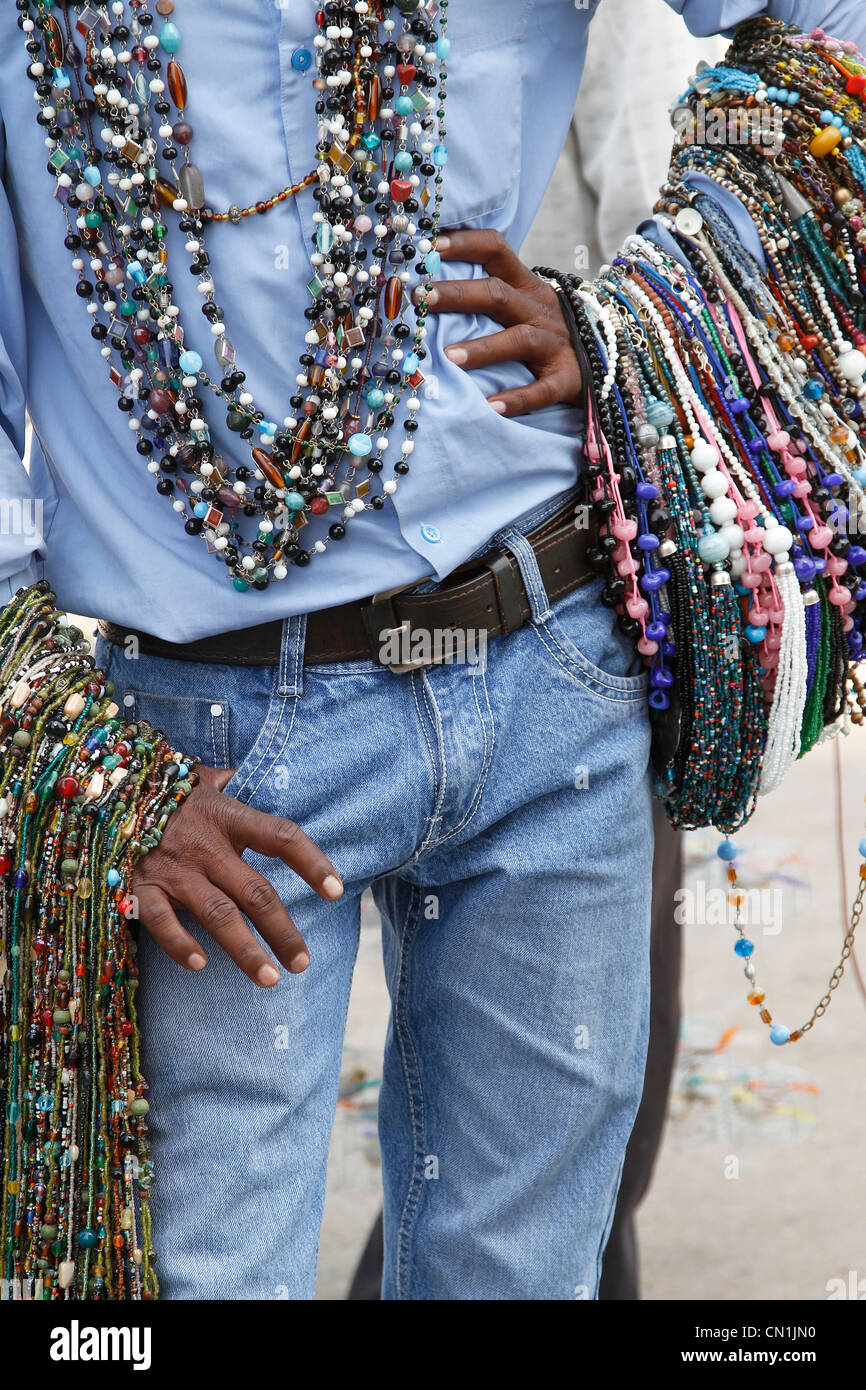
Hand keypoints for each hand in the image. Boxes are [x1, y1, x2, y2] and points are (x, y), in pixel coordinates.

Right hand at [131, 764, 342, 985]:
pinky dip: (179, 943)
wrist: (104, 789)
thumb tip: (248, 779)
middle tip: (302, 963)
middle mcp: (206, 844)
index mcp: (229, 816)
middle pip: (256, 892)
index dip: (312, 862)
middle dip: (282, 931)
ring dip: (245, 950)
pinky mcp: (140, 885)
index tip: (336, 891)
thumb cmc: (164, 790)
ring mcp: (174, 867)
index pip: (281, 836)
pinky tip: (200, 965)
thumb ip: (230, 784)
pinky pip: (161, 920)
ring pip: (218, 914)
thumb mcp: (202, 778)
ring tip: (269, 979)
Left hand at [415, 228, 581, 417]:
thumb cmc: (544, 331)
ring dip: (483, 348)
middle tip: (421, 298)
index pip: (496, 250)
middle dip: (458, 294)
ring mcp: (555, 344)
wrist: (607, 360)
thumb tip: (424, 289)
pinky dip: (518, 398)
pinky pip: (542, 390)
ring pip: (519, 339)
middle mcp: (539, 309)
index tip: (430, 246)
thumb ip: (486, 296)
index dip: (465, 244)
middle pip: (498, 294)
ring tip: (449, 358)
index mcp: (525, 285)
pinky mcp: (567, 379)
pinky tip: (492, 408)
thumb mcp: (523, 303)